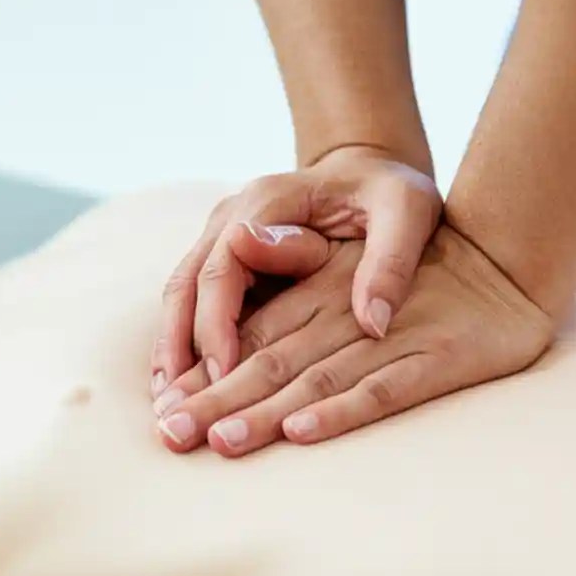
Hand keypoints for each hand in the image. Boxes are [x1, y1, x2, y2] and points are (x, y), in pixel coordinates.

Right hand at [150, 145, 440, 396]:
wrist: (372, 167)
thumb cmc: (391, 190)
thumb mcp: (407, 211)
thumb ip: (390, 261)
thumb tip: (373, 324)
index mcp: (270, 201)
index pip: (225, 267)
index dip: (219, 324)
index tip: (225, 376)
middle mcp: (234, 215)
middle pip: (188, 283)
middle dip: (179, 346)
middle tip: (178, 407)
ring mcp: (223, 233)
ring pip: (181, 294)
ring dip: (172, 349)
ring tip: (167, 407)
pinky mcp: (226, 256)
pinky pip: (192, 301)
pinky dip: (183, 342)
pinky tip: (182, 386)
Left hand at [153, 224, 555, 456]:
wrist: (504, 261)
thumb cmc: (423, 267)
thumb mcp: (354, 263)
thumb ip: (302, 291)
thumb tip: (241, 336)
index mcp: (321, 291)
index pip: (252, 335)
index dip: (209, 372)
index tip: (166, 406)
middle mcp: (346, 317)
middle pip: (271, 364)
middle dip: (217, 401)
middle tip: (171, 434)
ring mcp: (391, 342)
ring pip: (314, 381)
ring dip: (264, 412)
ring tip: (220, 441)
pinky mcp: (435, 360)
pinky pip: (382, 389)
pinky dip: (340, 411)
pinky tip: (303, 431)